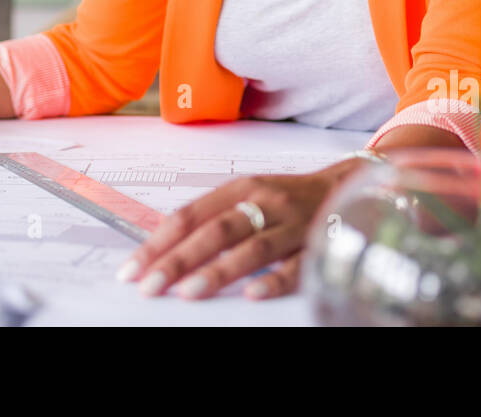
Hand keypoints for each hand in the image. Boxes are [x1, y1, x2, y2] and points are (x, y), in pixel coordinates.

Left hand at [116, 166, 350, 301]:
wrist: (349, 186)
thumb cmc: (287, 198)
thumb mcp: (248, 196)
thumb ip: (212, 218)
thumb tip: (162, 247)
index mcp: (241, 188)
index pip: (190, 215)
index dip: (158, 242)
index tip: (132, 269)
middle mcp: (265, 202)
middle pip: (216, 230)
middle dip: (179, 259)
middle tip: (150, 285)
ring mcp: (293, 224)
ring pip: (253, 248)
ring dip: (218, 270)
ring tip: (188, 292)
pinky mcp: (319, 246)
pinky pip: (296, 266)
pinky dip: (274, 281)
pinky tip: (253, 294)